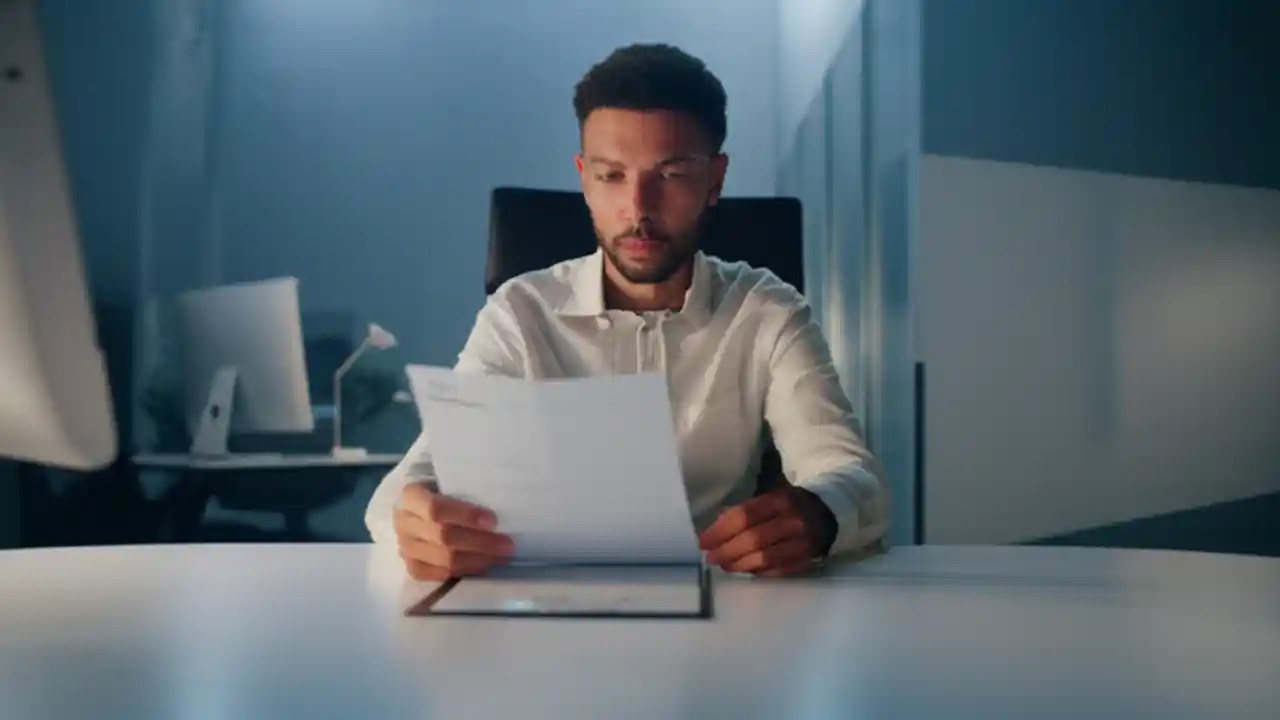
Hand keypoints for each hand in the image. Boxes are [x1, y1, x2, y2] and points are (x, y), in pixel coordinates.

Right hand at [394, 482, 515, 580]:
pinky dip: (464, 571)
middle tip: (508, 545)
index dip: (466, 516)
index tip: (493, 521)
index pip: (436, 509)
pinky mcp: (412, 566)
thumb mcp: (447, 480)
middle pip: (444, 537)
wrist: (417, 508)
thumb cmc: (440, 490)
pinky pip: (438, 575)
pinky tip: (482, 565)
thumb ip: (464, 488)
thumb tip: (499, 499)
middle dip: (480, 543)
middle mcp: (403, 523)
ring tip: (501, 557)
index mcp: (410, 495)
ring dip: (478, 560)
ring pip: (444, 560)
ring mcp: (405, 547)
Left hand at [698, 486, 836, 577]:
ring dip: (740, 564)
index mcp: (780, 500)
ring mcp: (802, 543)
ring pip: (765, 558)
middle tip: (711, 557)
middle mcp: (793, 521)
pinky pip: (778, 571)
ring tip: (725, 565)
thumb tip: (714, 531)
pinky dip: (759, 572)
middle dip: (727, 550)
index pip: (744, 516)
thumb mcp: (769, 498)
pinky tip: (746, 570)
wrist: (828, 513)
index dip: (721, 530)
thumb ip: (745, 511)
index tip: (704, 541)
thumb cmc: (789, 505)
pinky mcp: (807, 559)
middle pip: (753, 539)